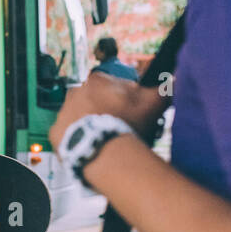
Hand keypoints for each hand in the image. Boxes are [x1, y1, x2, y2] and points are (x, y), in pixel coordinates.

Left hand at [48, 73, 166, 151]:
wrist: (105, 151)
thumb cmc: (127, 124)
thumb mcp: (153, 103)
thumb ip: (165, 88)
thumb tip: (174, 80)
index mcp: (98, 80)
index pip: (111, 84)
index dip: (123, 98)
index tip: (129, 110)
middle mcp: (75, 92)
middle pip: (94, 99)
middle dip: (105, 110)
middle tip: (118, 126)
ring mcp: (63, 112)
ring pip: (79, 116)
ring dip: (90, 124)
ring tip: (105, 139)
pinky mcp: (55, 132)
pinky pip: (67, 134)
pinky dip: (78, 139)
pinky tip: (91, 146)